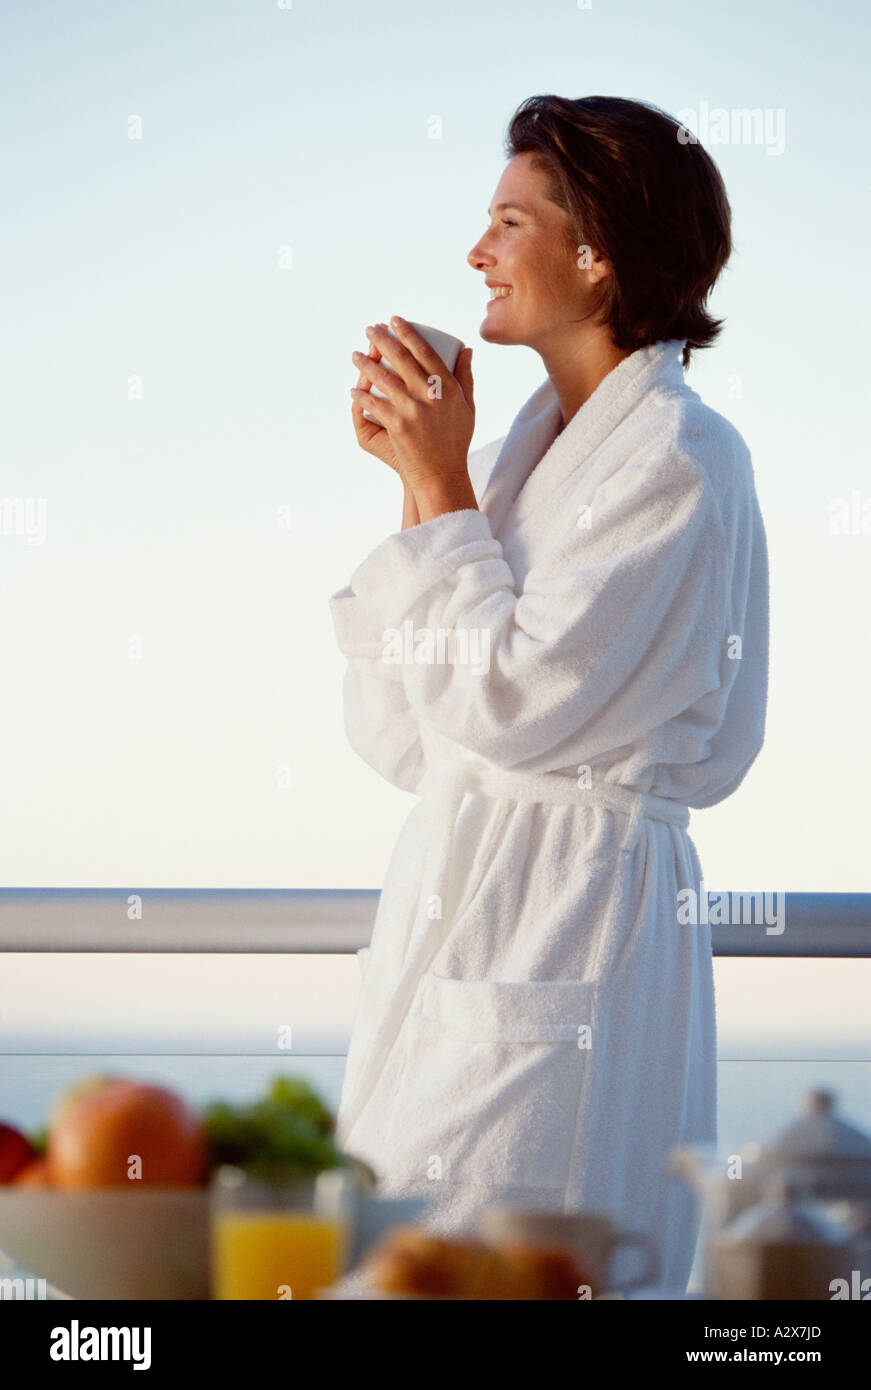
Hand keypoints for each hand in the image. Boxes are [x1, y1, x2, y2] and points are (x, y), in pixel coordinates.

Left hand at [350, 317, 474, 493]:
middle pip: (401, 358)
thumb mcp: (467, 407)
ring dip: (365, 364)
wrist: (443, 475)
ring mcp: (413, 410)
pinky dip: (361, 396)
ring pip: (383, 378)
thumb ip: (466, 377)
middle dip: (381, 339)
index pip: (424, 351)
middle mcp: (430, 395)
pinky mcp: (398, 425)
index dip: (407, 332)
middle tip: (369, 330)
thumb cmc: (455, 442)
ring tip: (355, 355)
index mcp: (448, 387)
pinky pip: (374, 405)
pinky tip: (353, 390)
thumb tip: (467, 348)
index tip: (394, 320)